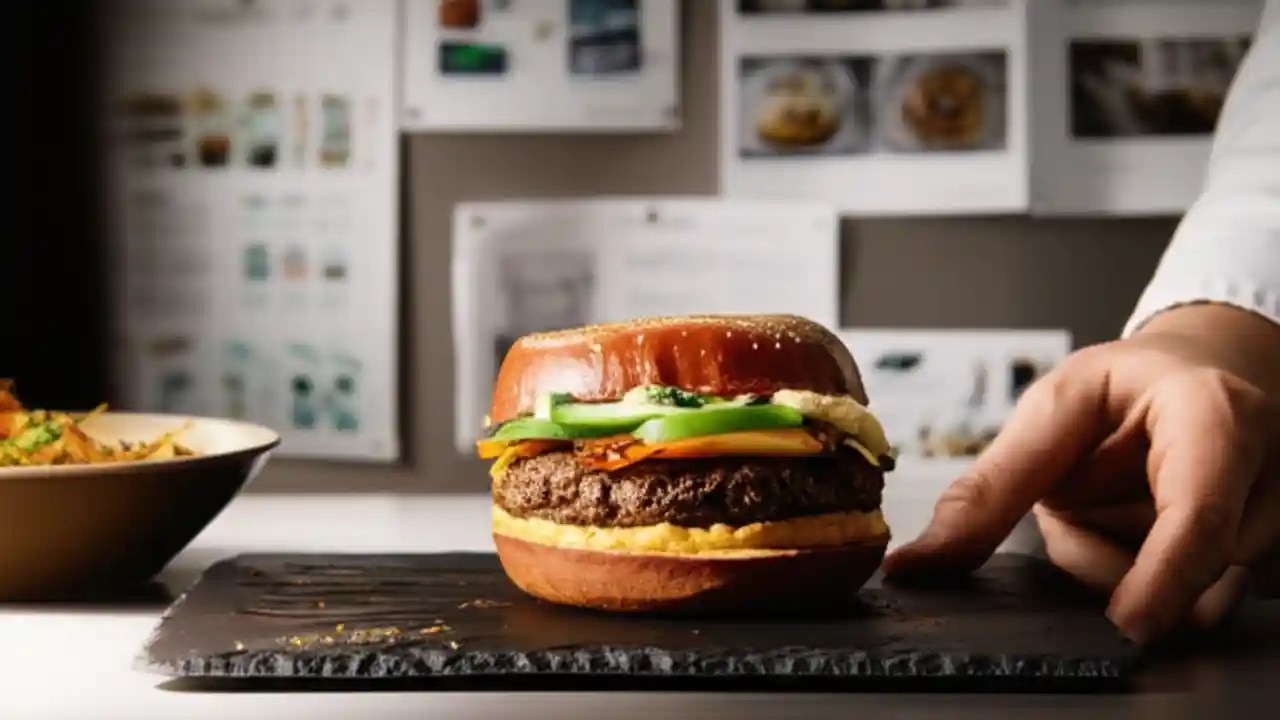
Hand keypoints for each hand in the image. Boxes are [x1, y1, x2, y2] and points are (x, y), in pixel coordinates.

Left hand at [882, 304, 1279, 644]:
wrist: (1207, 374)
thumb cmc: (1133, 385)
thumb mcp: (1054, 407)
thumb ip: (993, 486)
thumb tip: (922, 561)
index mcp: (1213, 417)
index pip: (1196, 517)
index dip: (1160, 579)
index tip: (1124, 625)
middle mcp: (1260, 478)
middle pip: (1172, 571)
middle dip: (1097, 548)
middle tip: (1077, 488)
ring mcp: (1270, 526)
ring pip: (1176, 594)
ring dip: (1116, 559)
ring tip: (1117, 493)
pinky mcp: (1262, 558)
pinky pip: (1187, 596)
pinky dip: (1143, 568)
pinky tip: (1143, 518)